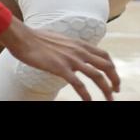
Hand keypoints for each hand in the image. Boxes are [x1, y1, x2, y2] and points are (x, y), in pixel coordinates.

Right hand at [0, 18, 121, 100]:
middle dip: (115, 80)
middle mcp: (80, 51)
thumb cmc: (38, 39)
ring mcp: (71, 59)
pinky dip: (86, 94)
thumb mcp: (61, 40)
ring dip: (106, 89)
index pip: (105, 56)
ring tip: (110, 99)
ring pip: (97, 76)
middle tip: (116, 91)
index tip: (113, 78)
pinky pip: (78, 84)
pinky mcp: (60, 68)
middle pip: (107, 66)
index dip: (112, 68)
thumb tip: (73, 54)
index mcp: (80, 44)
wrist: (23, 37)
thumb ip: (71, 48)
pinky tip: (89, 102)